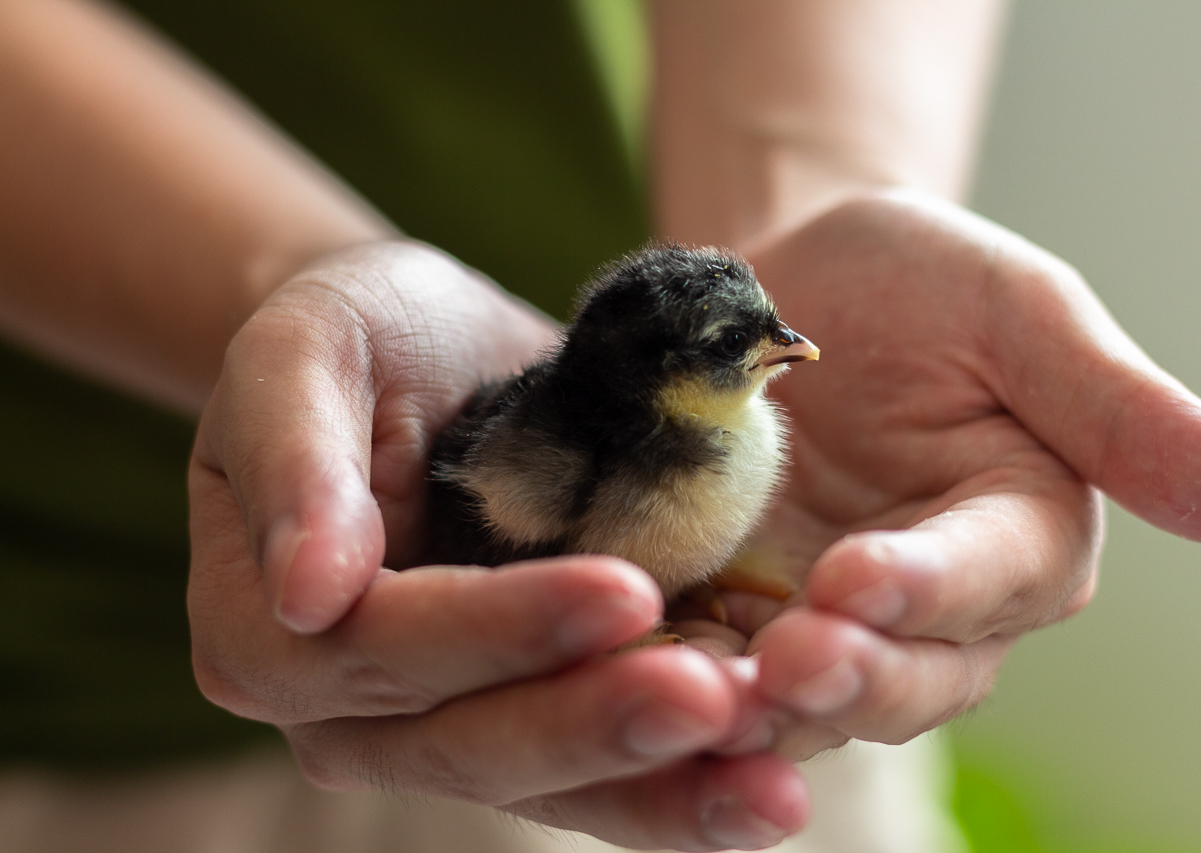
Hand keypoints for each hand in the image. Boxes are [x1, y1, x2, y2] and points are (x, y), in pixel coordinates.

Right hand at [188, 241, 809, 851]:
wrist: (436, 353)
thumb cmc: (361, 339)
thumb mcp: (302, 354)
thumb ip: (292, 457)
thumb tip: (306, 592)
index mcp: (267, 630)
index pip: (379, 651)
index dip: (497, 631)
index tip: (623, 589)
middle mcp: (351, 708)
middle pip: (469, 744)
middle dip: (595, 724)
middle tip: (717, 699)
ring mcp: (447, 722)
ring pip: (548, 785)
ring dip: (662, 788)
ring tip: (770, 785)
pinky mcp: (537, 709)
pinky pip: (605, 773)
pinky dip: (684, 785)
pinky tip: (769, 779)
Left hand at [728, 190, 1200, 743]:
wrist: (778, 292)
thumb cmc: (912, 283)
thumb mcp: (1017, 314)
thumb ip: (1123, 411)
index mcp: (1020, 536)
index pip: (992, 580)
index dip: (930, 587)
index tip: (861, 577)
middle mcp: (933, 610)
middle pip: (906, 673)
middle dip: (847, 672)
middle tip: (781, 662)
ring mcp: (827, 627)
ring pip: (807, 703)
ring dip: (754, 711)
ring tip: (694, 698)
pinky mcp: (735, 624)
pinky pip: (713, 676)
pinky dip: (677, 689)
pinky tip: (624, 686)